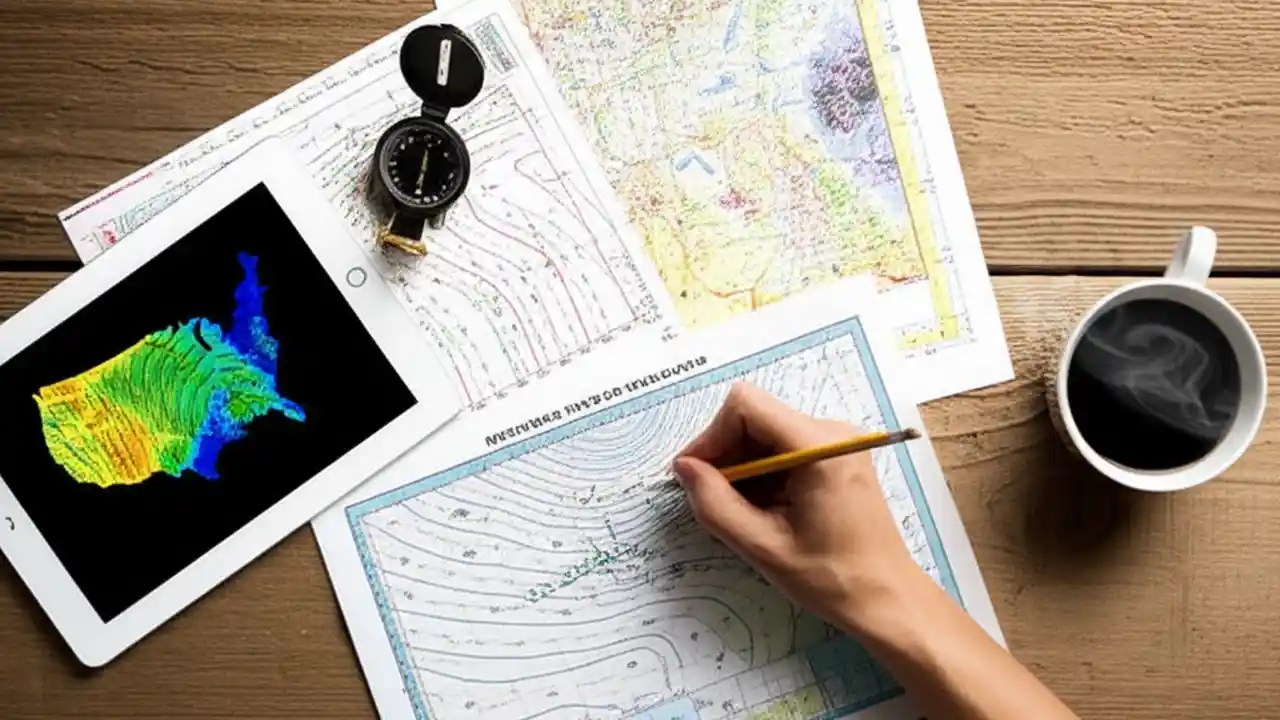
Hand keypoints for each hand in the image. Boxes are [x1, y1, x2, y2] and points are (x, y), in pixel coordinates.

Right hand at [672, 382, 927, 636]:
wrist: (886, 598)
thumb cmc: (831, 578)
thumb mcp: (762, 546)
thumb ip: (715, 504)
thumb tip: (684, 468)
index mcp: (820, 446)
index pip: (746, 406)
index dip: (711, 436)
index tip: (694, 476)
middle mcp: (832, 431)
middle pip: (754, 417)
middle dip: (724, 454)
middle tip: (710, 499)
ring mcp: (837, 442)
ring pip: (765, 432)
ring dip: (741, 467)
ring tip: (740, 511)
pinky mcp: (836, 456)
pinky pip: (783, 448)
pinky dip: (761, 474)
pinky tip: (761, 509)